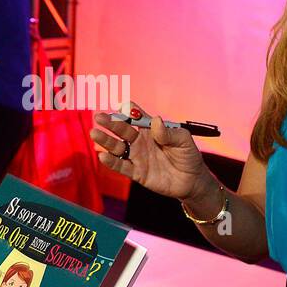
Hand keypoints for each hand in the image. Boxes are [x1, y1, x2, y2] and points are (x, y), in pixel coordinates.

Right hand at [90, 101, 211, 202]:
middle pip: (122, 130)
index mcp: (151, 129)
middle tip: (99, 117)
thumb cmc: (188, 156)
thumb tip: (156, 120)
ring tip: (94, 133)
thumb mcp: (184, 140)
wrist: (192, 181)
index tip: (122, 106)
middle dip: (111, 123)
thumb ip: (169, 132)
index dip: (129, 110)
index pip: (136, 116)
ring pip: (117, 147)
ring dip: (106, 140)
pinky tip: (102, 155)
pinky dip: (111, 162)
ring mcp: (137, 157)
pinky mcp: (137, 173)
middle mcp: (140, 141)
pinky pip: (121, 166)